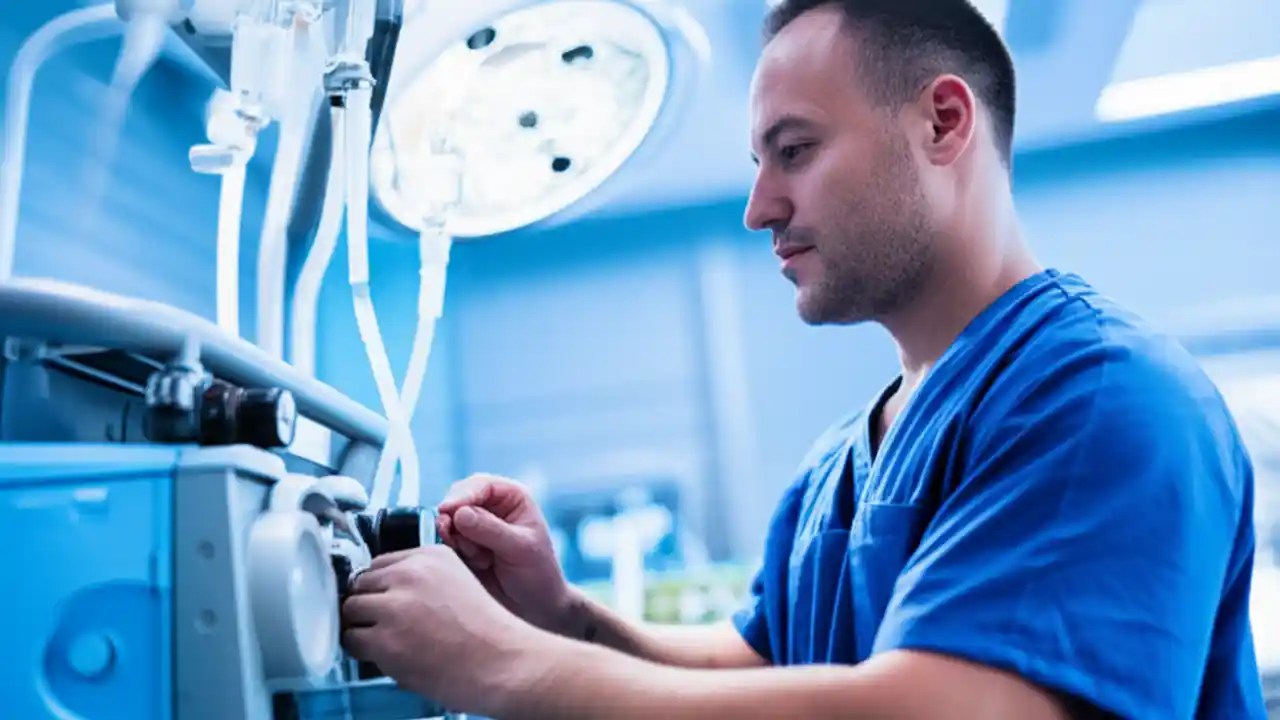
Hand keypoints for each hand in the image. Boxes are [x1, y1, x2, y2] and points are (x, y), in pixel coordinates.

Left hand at [341, 547, 533, 715]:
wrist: (504, 662)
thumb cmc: (487, 634)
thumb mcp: (460, 584)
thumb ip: (424, 580)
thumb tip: (384, 593)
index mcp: (431, 556)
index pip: (381, 563)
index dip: (381, 587)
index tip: (384, 602)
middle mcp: (411, 573)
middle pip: (362, 583)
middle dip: (369, 604)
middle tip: (384, 625)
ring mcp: (395, 605)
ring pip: (352, 609)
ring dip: (363, 626)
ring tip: (385, 642)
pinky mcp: (385, 638)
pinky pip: (352, 640)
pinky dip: (363, 650)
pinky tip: (385, 656)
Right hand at [435, 474, 575, 634]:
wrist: (536, 608)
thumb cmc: (539, 574)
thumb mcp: (520, 549)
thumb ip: (490, 530)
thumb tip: (459, 513)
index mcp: (511, 497)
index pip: (481, 485)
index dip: (462, 495)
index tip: (448, 509)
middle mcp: (491, 507)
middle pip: (457, 499)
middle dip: (453, 518)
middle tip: (454, 538)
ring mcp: (474, 528)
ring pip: (448, 522)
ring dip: (456, 540)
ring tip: (481, 559)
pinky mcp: (463, 548)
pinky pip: (445, 543)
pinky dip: (453, 553)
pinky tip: (476, 564)